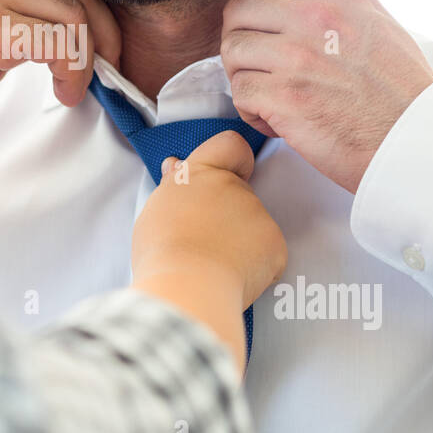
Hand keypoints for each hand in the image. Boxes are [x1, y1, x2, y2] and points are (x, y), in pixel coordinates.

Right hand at [0, 0, 120, 131]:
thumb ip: (12, 10)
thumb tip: (68, 28)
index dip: (94, 12)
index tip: (101, 48)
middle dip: (104, 33)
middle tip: (107, 70)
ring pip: (74, 16)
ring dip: (87, 60)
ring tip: (72, 89)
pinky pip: (60, 44)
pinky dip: (73, 71)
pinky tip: (61, 92)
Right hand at [131, 131, 287, 314]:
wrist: (186, 288)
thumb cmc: (162, 252)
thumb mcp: (156, 209)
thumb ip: (173, 186)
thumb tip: (176, 167)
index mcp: (201, 174)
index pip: (229, 145)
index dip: (231, 158)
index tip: (223, 176)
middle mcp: (233, 186)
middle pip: (238, 193)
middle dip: (226, 213)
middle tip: (202, 240)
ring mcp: (258, 213)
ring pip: (252, 225)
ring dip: (238, 241)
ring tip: (211, 263)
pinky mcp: (275, 243)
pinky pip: (267, 252)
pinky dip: (254, 265)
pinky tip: (231, 276)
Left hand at [221, 0, 432, 193]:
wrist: (412, 141)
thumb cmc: (400, 93)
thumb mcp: (377, 26)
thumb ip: (333, 10)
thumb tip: (291, 6)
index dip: (260, 12)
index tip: (267, 35)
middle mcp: (316, 19)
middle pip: (239, 9)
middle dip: (240, 38)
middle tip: (256, 65)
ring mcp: (298, 56)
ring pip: (231, 49)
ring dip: (242, 76)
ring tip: (267, 96)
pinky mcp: (284, 96)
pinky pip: (239, 92)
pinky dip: (250, 111)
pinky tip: (276, 121)